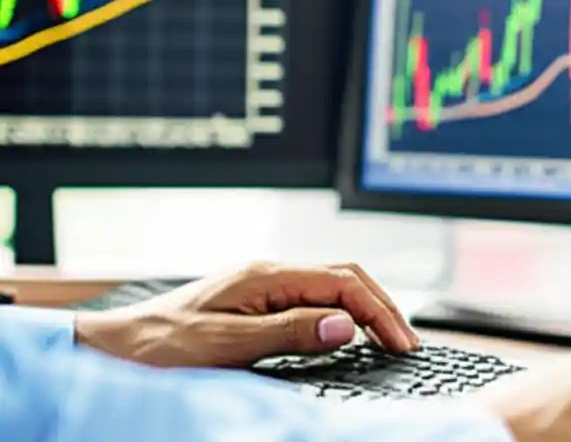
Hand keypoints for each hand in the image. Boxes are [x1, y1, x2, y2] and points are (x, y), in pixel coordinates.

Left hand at [74, 262, 419, 368]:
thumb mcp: (228, 344)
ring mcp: (263, 286)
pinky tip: (349, 333)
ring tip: (388, 338)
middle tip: (406, 342)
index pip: (343, 284)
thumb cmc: (160, 346)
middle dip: (382, 307)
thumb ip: (289, 331)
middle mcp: (269, 274)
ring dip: (365, 309)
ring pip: (333, 286)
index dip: (378, 311)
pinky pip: (314, 299)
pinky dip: (342, 314)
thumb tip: (344, 323)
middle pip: (346, 278)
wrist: (114, 347)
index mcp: (266, 276)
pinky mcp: (257, 302)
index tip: (400, 342)